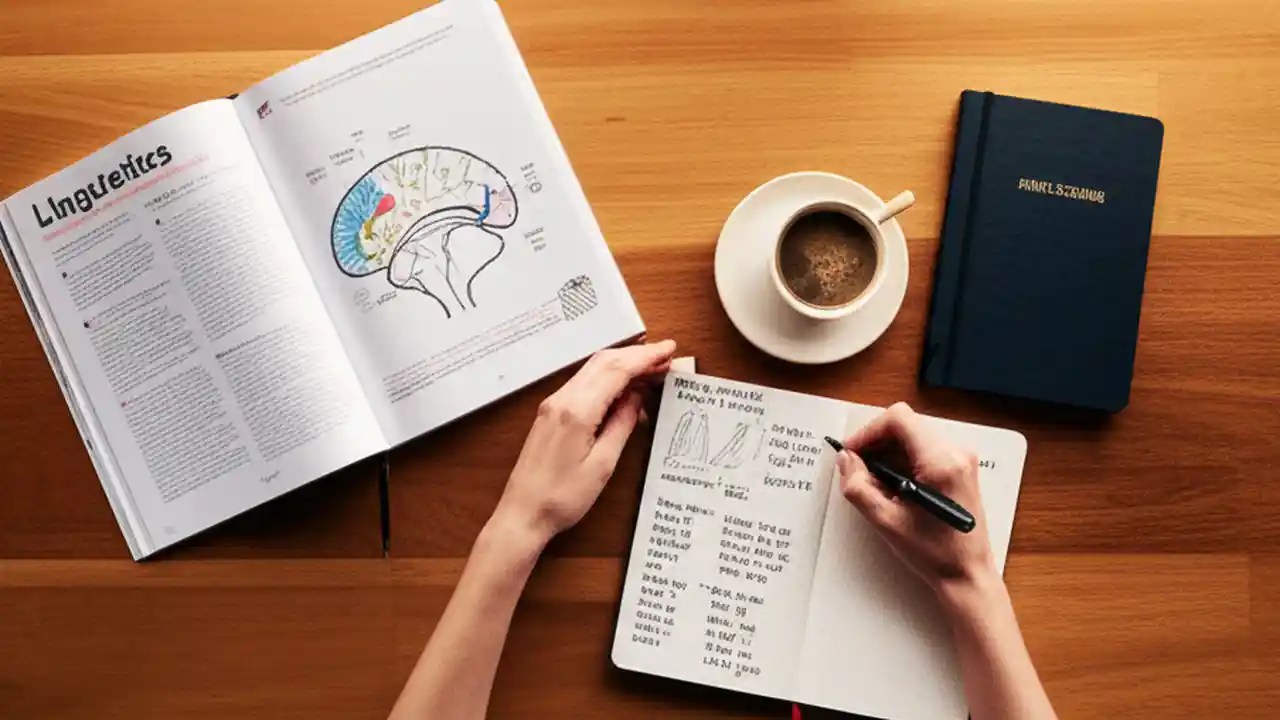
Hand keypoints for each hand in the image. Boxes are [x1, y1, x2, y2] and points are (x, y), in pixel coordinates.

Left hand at [493, 340, 676, 544]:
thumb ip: (622, 425)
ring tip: (650, 369)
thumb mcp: (602, 464)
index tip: (669, 350)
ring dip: (622, 364)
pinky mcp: (550, 413)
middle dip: (636, 355)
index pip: (617, 370)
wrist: (522, 514)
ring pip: (592, 370)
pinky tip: (622, 389)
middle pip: (604, 362)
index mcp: (577, 410)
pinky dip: (606, 378)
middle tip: (665, 357)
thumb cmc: (562, 498)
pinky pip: (582, 384)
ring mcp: (553, 404)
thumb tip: (637, 398)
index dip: (646, 357)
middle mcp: (562, 399)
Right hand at [836, 402, 998, 605]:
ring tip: (878, 487)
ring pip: (912, 437)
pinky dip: (902, 462)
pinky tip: (895, 489)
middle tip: (860, 472)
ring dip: (888, 455)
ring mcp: (961, 460)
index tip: (853, 452)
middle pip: (905, 426)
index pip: (899, 419)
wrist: (967, 574)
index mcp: (941, 462)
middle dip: (877, 445)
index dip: (868, 432)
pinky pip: (923, 450)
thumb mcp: (886, 521)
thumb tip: (846, 460)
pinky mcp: (959, 468)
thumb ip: (858, 486)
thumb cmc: (935, 554)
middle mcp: (956, 454)